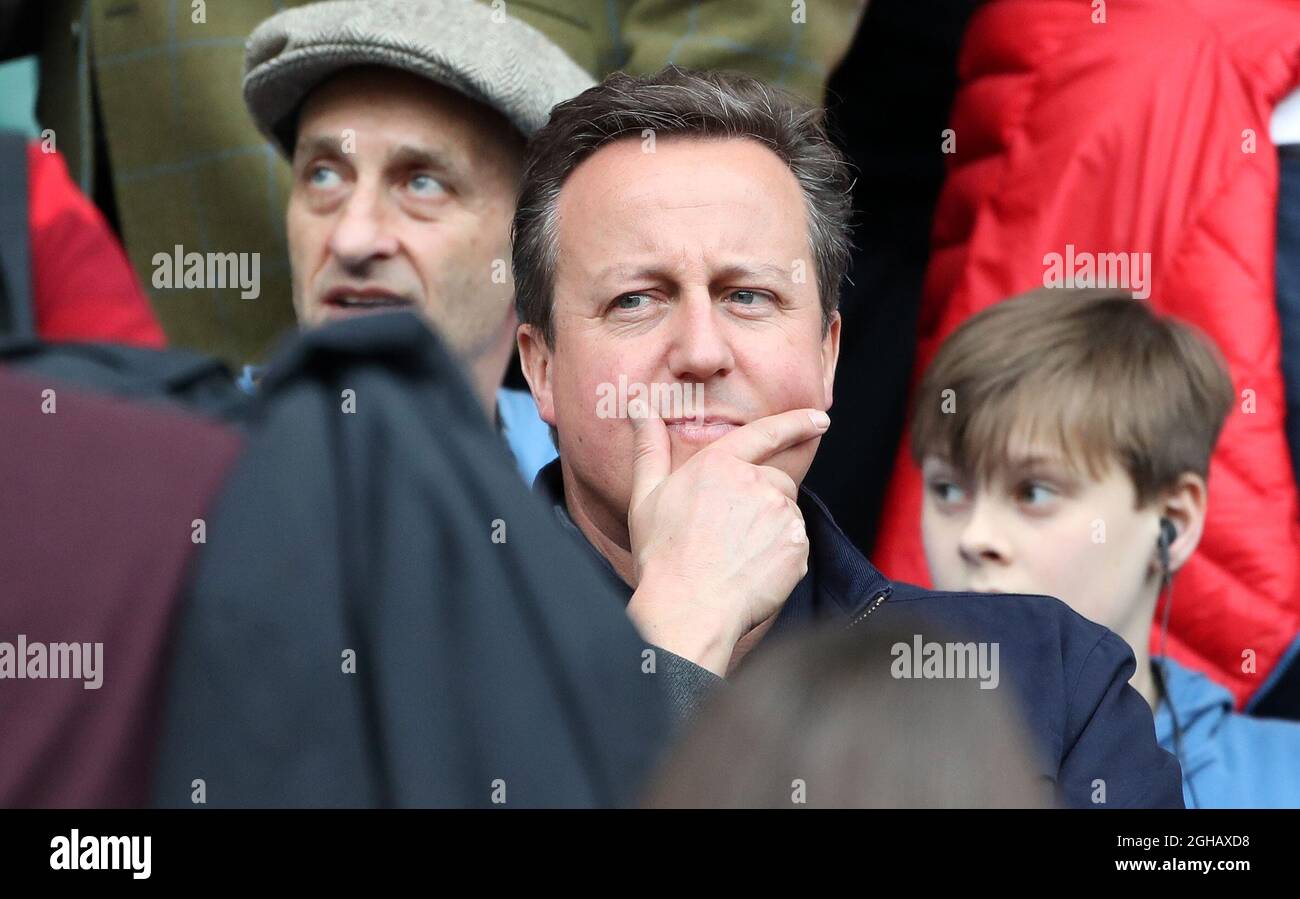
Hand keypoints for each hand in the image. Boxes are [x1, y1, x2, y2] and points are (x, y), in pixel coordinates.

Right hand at [625, 407, 829, 674]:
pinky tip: (751, 570)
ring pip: (786, 513)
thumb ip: (650, 447)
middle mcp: (756, 482)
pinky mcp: (797, 547)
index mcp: (719, 464)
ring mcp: (781, 515)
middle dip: (763, 498)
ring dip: (771, 527)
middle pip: (777, 481)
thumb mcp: (646, 496)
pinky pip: (795, 544)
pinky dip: (780, 555)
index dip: (798, 422)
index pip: (767, 432)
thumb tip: (640, 407)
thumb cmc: (662, 556)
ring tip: (736, 554)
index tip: (820, 418)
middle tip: (729, 532)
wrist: (688, 609)